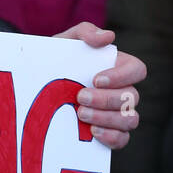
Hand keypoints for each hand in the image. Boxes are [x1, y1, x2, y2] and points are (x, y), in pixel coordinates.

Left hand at [55, 22, 145, 148]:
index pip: (137, 70)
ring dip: (107, 118)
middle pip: (132, 97)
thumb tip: (108, 37)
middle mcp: (123, 91)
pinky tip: (93, 132)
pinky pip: (122, 139)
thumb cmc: (56, 61)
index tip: (96, 79)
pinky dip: (112, 137)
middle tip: (80, 98)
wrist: (36, 84)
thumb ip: (85, 32)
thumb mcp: (64, 42)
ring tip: (81, 114)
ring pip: (130, 119)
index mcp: (118, 68)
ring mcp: (118, 114)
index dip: (122, 76)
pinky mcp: (109, 133)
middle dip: (106, 99)